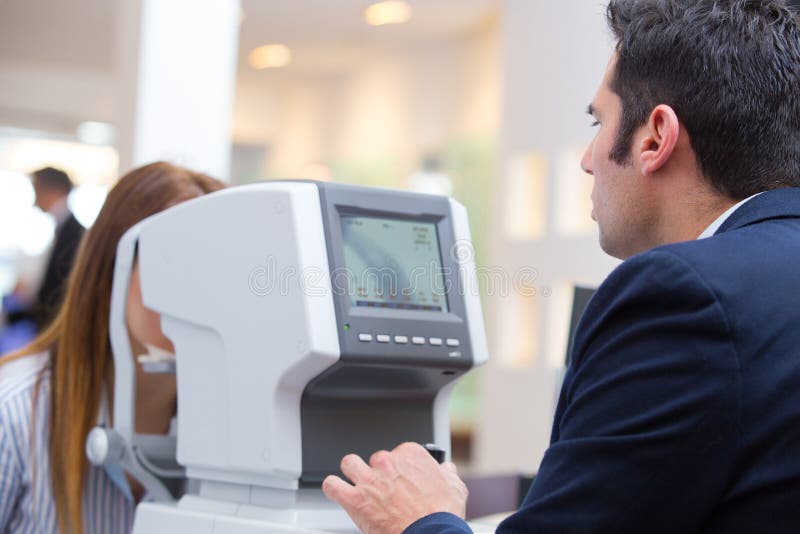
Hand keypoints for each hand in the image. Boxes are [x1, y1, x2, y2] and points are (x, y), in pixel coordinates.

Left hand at [322, 442, 467, 533]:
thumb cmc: (441, 515)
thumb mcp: (454, 488)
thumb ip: (447, 474)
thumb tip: (446, 469)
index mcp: (410, 455)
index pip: (399, 452)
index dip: (400, 468)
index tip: (402, 478)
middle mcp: (387, 462)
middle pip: (375, 459)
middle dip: (379, 473)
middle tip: (384, 489)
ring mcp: (369, 479)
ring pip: (349, 464)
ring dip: (352, 473)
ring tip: (357, 484)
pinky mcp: (354, 499)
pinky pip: (332, 485)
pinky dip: (333, 488)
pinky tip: (337, 492)